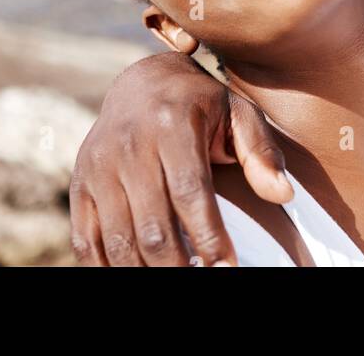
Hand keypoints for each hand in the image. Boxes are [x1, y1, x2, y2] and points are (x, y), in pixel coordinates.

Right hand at [69, 51, 292, 266]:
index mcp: (171, 123)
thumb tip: (283, 194)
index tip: (228, 268)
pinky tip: (137, 275)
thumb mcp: (238, 113)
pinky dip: (107, 268)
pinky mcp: (79, 184)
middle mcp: (128, 144)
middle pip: (154, 226)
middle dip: (180, 267)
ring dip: (147, 272)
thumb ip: (261, 152)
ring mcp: (98, 166)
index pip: (190, 193)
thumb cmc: (202, 105)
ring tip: (178, 279)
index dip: (210, 237)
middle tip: (202, 280)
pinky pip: (86, 240)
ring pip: (119, 240)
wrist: (140, 84)